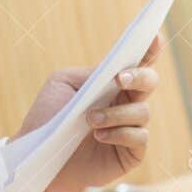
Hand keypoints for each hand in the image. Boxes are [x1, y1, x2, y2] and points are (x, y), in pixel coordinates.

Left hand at [12, 33, 165, 191]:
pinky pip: (140, 138)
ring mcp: (130, 128)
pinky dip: (121, 134)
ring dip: (116, 113)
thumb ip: (90, 72)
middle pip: (150, 81)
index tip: (154, 37)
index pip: (137, 62)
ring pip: (142, 111)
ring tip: (91, 120)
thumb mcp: (62, 83)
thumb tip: (116, 72)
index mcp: (112, 83)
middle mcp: (125, 103)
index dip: (150, 48)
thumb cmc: (47, 117)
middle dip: (139, 76)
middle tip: (120, 79)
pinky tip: (100, 136)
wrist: (37, 155)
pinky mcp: (130, 153)